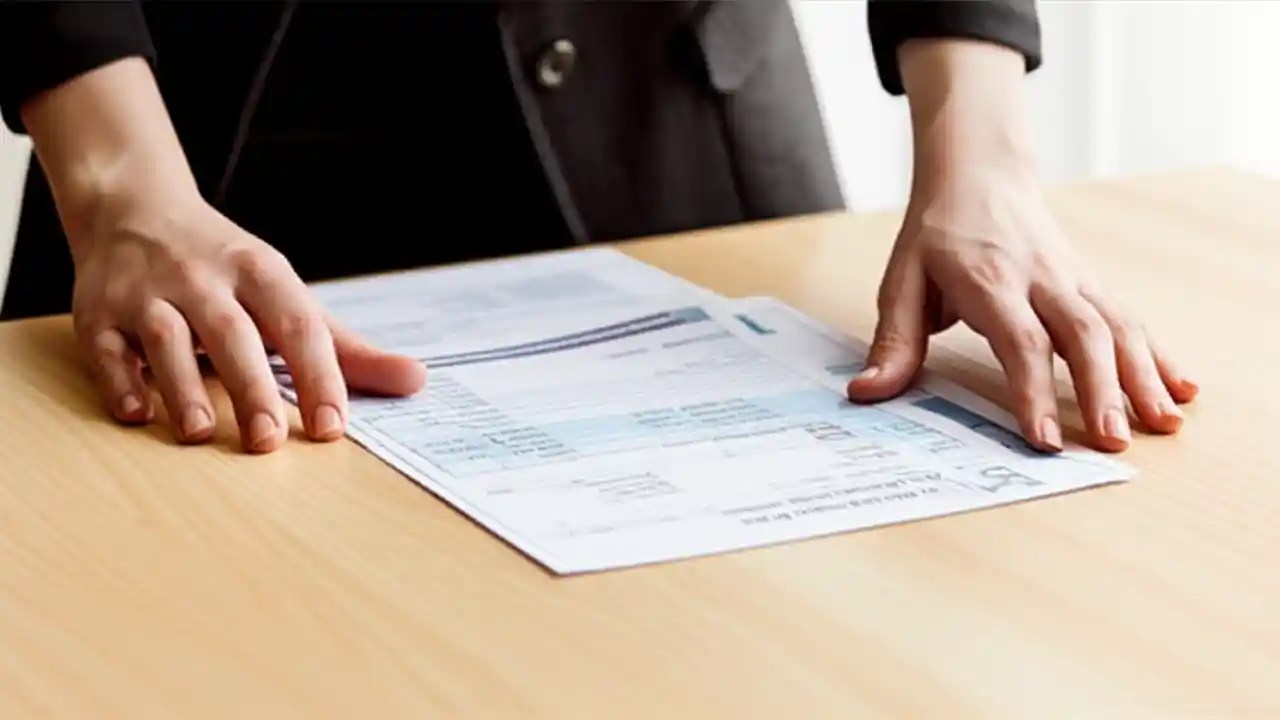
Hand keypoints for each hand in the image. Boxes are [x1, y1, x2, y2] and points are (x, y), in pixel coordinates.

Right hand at [69, 198, 426, 451]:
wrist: (133, 210)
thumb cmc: (226, 271)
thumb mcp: (286, 295)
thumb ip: (345, 347)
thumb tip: (416, 381)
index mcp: (261, 272)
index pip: (298, 324)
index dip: (318, 375)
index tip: (333, 427)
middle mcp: (204, 277)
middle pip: (232, 333)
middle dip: (250, 387)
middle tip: (268, 442)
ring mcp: (148, 293)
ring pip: (165, 338)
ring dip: (182, 386)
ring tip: (200, 433)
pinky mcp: (98, 311)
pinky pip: (106, 347)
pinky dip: (119, 379)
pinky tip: (135, 414)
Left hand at [847, 164, 1197, 451]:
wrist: (980, 172)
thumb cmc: (938, 233)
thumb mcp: (902, 280)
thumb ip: (893, 341)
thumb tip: (867, 393)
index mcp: (990, 279)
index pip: (1020, 340)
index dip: (1033, 390)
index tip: (1043, 438)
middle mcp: (1041, 278)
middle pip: (1082, 333)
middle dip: (1101, 389)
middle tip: (1110, 442)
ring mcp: (1073, 277)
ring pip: (1118, 324)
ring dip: (1143, 375)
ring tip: (1163, 423)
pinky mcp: (1091, 281)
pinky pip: (1130, 316)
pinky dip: (1159, 352)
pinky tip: (1182, 386)